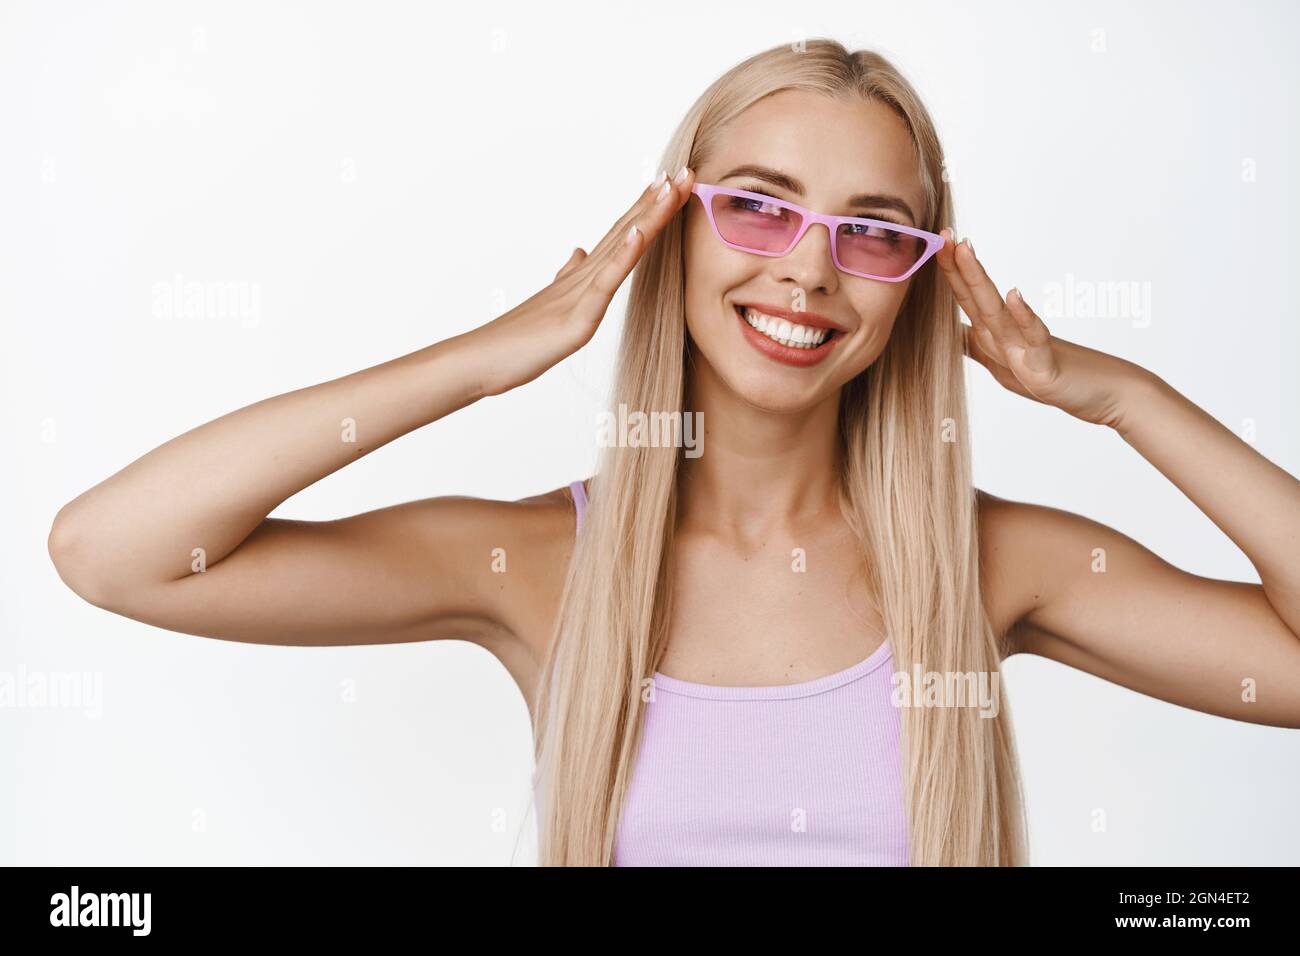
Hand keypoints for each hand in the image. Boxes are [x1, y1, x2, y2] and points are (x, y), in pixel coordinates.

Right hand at [470, 166, 695, 397]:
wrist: (482, 360)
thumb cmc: (514, 340)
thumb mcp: (553, 305)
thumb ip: (569, 278)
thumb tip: (579, 254)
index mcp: (582, 277)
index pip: (622, 235)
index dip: (647, 209)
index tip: (671, 183)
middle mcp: (583, 276)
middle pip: (627, 232)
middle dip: (658, 203)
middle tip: (685, 172)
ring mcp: (580, 294)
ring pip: (621, 248)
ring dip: (647, 217)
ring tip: (669, 187)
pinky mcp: (577, 318)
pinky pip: (604, 284)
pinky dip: (623, 257)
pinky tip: (640, 234)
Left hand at [935, 229, 1153, 428]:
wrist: (1103, 393)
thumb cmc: (1048, 375)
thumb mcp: (1000, 364)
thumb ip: (974, 346)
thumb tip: (948, 332)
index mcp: (994, 333)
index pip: (967, 298)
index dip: (949, 273)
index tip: (933, 241)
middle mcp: (1008, 334)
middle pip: (977, 296)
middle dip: (957, 266)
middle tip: (942, 233)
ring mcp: (1026, 347)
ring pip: (997, 310)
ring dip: (978, 279)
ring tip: (964, 250)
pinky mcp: (1044, 366)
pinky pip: (1034, 337)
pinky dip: (1024, 316)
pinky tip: (1013, 294)